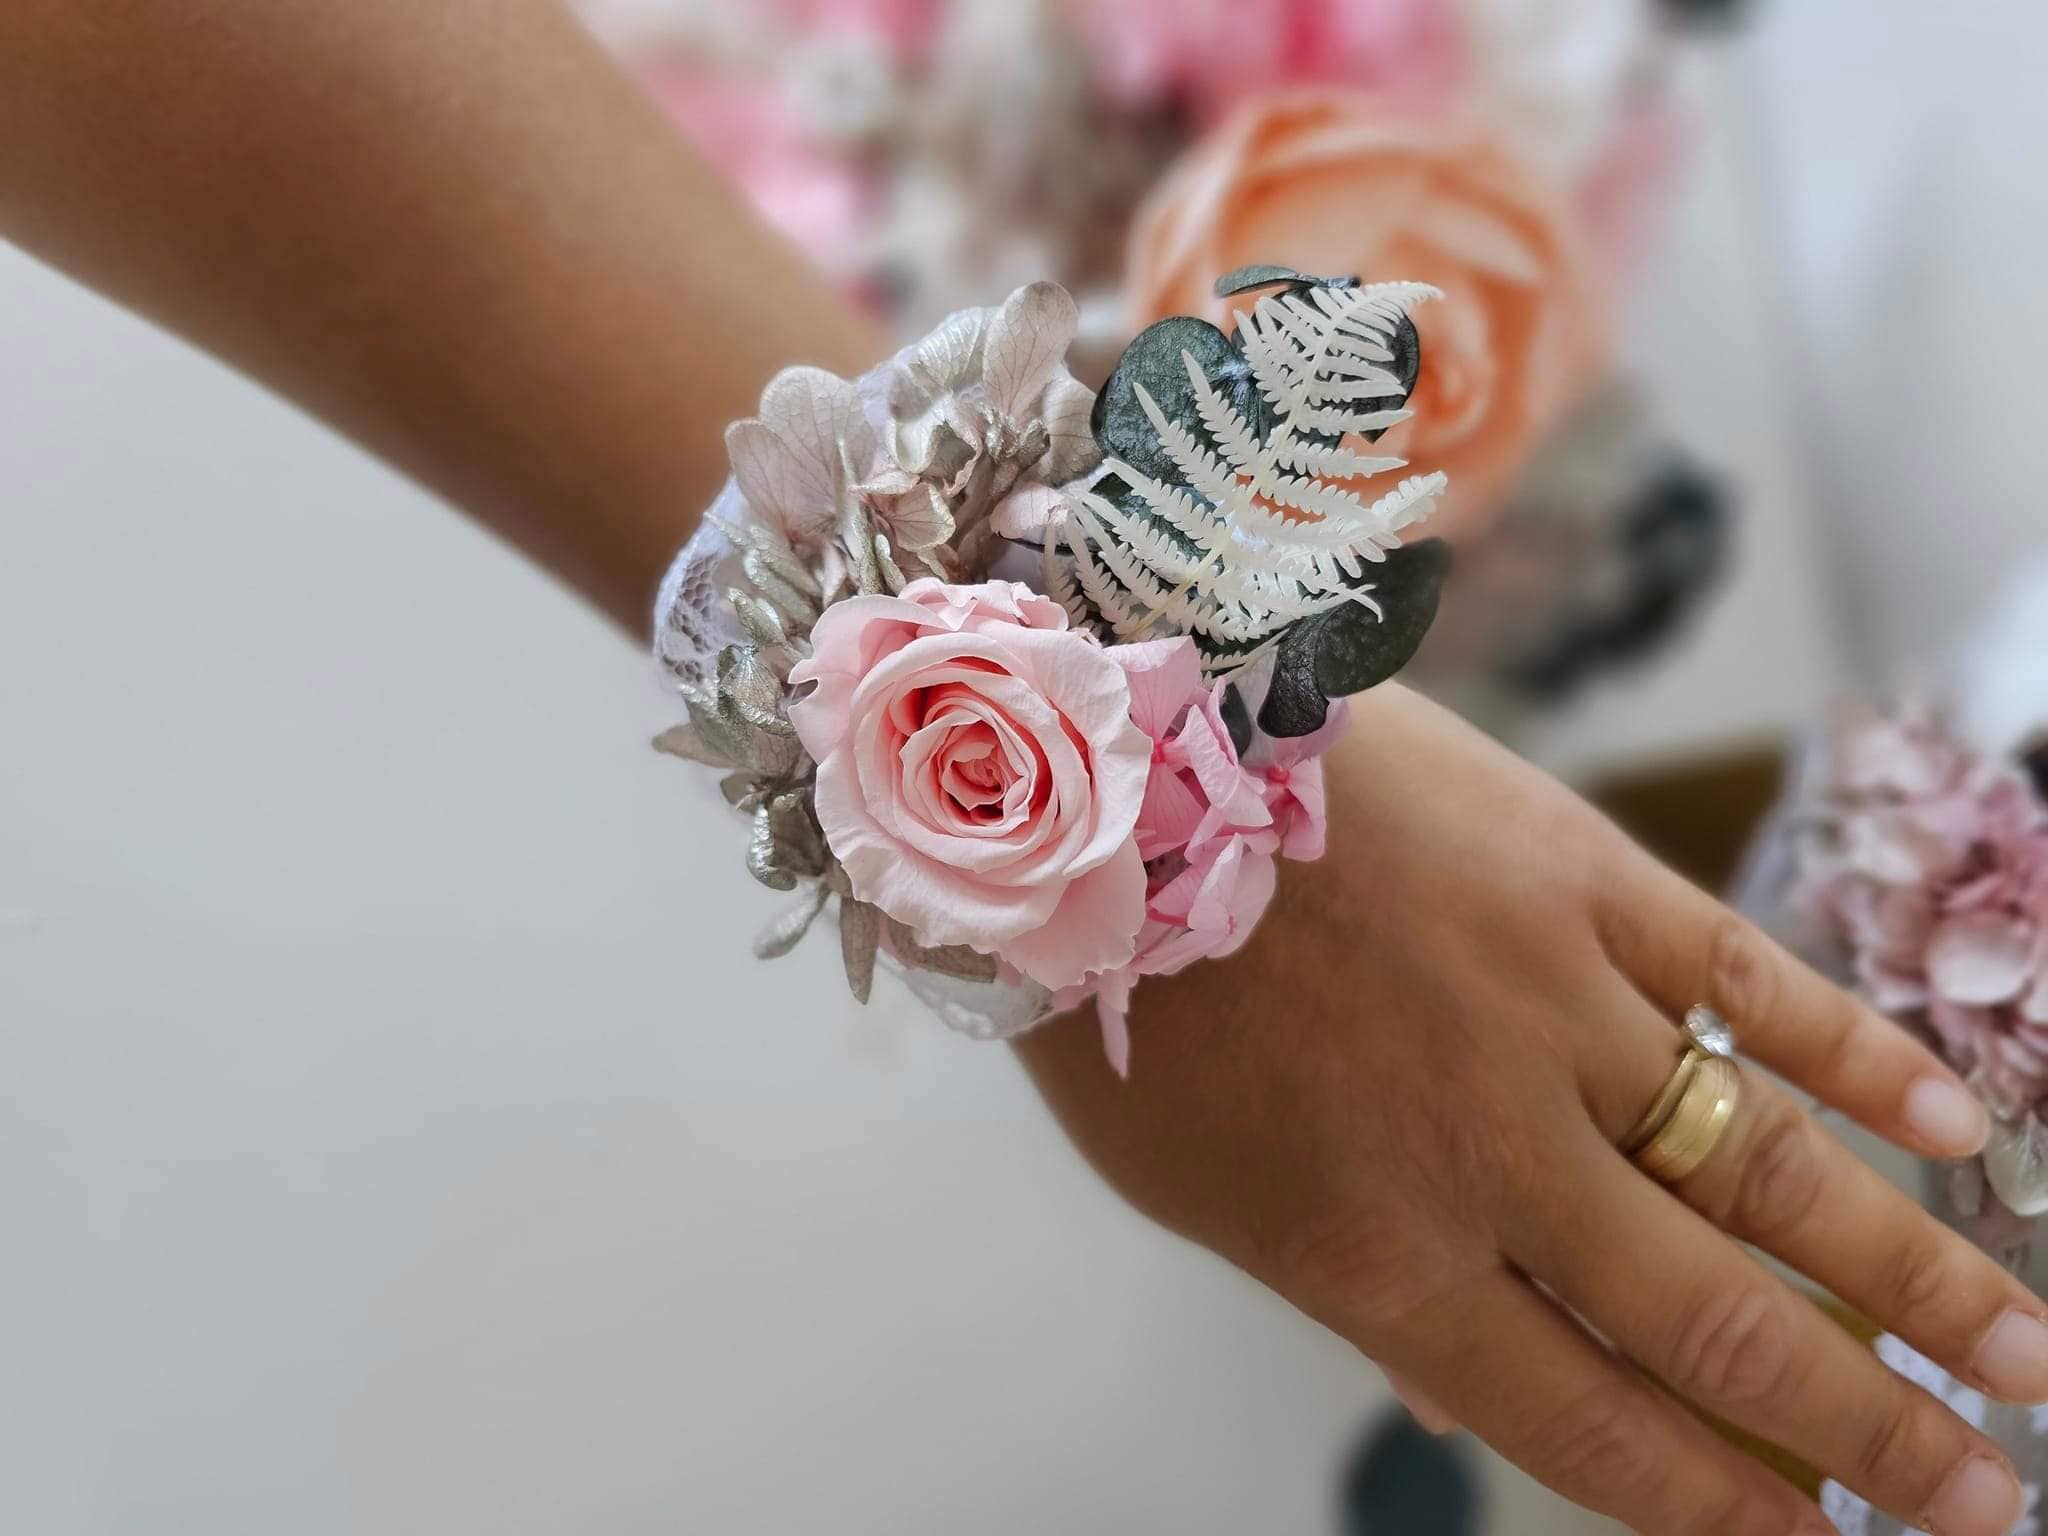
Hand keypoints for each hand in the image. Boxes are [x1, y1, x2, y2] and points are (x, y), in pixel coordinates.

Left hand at [1018, 682, 2045, 1535]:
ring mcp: (1548, 1008)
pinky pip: (1745, 983)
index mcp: (1376, 1254)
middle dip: (1867, 1427)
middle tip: (1985, 1498)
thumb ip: (1346, 1293)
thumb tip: (1461, 1405)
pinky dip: (1858, 1058)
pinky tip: (1955, 1128)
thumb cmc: (1131, 998)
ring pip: (1769, 1168)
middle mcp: (1490, 1153)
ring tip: (2023, 1357)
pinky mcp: (1576, 880)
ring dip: (1913, 1271)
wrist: (1108, 772)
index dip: (1717, 1504)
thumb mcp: (1198, 1192)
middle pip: (1718, 1322)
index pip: (1588, 1422)